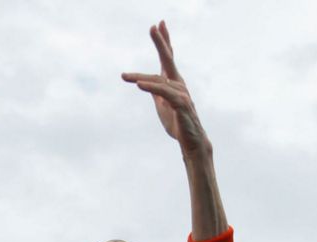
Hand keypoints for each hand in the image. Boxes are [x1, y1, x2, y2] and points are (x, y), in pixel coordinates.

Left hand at [121, 22, 210, 156]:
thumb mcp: (161, 105)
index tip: (159, 25)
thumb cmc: (177, 122)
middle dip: (161, 42)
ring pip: (159, 81)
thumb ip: (155, 92)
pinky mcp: (181, 105)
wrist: (191, 142)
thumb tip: (144, 82)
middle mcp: (179, 84)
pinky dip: (151, 88)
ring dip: (140, 79)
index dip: (164, 41)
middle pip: (168, 60)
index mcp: (173, 82)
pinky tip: (139, 85)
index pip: (168, 58)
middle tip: (153, 27)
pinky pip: (164, 94)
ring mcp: (182, 93)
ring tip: (125, 77)